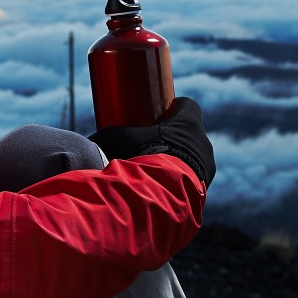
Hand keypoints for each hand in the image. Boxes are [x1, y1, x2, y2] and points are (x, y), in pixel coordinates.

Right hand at [90, 97, 215, 188]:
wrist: (160, 192)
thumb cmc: (141, 157)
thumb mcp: (120, 139)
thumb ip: (109, 136)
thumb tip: (90, 140)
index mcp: (187, 122)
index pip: (188, 106)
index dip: (177, 107)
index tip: (165, 111)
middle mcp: (201, 140)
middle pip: (191, 132)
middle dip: (177, 136)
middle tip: (158, 143)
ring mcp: (207, 164)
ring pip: (195, 156)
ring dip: (182, 159)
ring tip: (163, 168)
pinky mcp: (205, 186)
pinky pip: (195, 178)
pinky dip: (184, 179)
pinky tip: (169, 185)